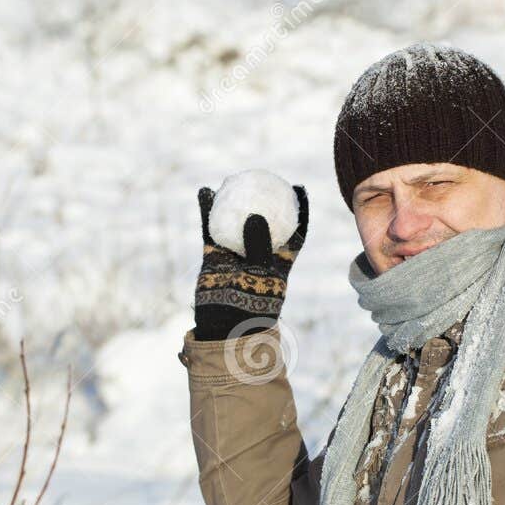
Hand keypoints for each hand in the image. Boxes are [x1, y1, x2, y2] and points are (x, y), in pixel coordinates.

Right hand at [193, 183, 308, 340]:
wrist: (225, 328)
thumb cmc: (252, 306)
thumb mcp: (261, 277)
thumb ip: (259, 247)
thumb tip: (256, 215)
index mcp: (280, 261)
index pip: (295, 231)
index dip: (299, 210)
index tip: (299, 189)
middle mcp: (258, 254)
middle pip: (266, 220)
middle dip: (265, 199)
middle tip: (262, 177)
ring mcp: (236, 254)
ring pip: (236, 221)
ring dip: (234, 201)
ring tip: (232, 179)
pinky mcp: (214, 256)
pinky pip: (211, 229)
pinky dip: (208, 211)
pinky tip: (205, 192)